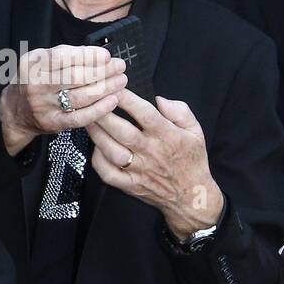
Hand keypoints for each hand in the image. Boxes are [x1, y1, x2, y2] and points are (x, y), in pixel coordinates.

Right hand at [0, 44, 126, 156]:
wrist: (15, 110)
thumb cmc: (35, 79)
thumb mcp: (41, 60)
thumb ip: (67, 55)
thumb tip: (99, 55)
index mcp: (33, 64)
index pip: (64, 57)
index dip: (88, 56)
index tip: (107, 55)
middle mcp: (36, 85)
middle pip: (75, 77)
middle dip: (102, 71)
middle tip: (120, 67)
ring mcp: (44, 106)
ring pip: (80, 97)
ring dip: (105, 88)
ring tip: (120, 81)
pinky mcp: (53, 123)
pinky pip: (80, 117)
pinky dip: (99, 109)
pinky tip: (112, 101)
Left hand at [85, 91, 222, 235]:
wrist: (191, 196)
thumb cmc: (192, 160)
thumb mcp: (195, 131)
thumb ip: (180, 111)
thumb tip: (160, 99)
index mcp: (166, 136)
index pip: (144, 113)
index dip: (127, 98)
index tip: (115, 86)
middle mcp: (150, 152)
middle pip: (122, 131)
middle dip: (105, 114)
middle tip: (92, 101)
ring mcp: (138, 170)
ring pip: (112, 151)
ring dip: (97, 135)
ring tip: (88, 120)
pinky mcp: (130, 185)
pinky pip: (108, 174)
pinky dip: (98, 160)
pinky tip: (96, 148)